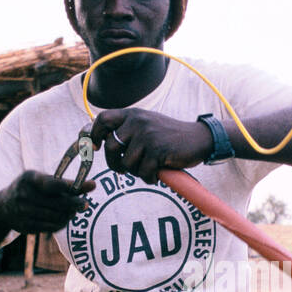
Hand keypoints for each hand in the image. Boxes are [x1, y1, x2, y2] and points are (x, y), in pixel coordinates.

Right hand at [0, 170, 93, 232]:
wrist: (2, 207)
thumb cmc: (29, 189)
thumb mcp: (40, 180)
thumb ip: (63, 183)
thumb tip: (92, 186)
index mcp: (29, 178)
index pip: (54, 184)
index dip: (72, 187)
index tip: (92, 186)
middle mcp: (24, 195)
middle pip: (58, 203)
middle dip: (75, 204)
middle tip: (86, 205)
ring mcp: (23, 212)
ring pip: (56, 217)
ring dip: (68, 215)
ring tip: (73, 212)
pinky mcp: (25, 226)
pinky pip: (50, 227)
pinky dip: (60, 224)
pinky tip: (63, 219)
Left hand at [89, 108, 214, 182]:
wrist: (198, 138)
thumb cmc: (169, 136)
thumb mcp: (146, 125)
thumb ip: (127, 129)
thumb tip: (101, 142)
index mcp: (133, 114)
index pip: (103, 119)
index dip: (94, 135)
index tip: (95, 148)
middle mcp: (138, 122)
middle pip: (111, 147)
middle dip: (114, 163)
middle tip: (122, 169)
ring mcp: (148, 136)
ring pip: (126, 162)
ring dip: (135, 172)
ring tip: (147, 169)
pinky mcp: (158, 150)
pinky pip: (143, 172)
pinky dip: (149, 178)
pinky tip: (157, 174)